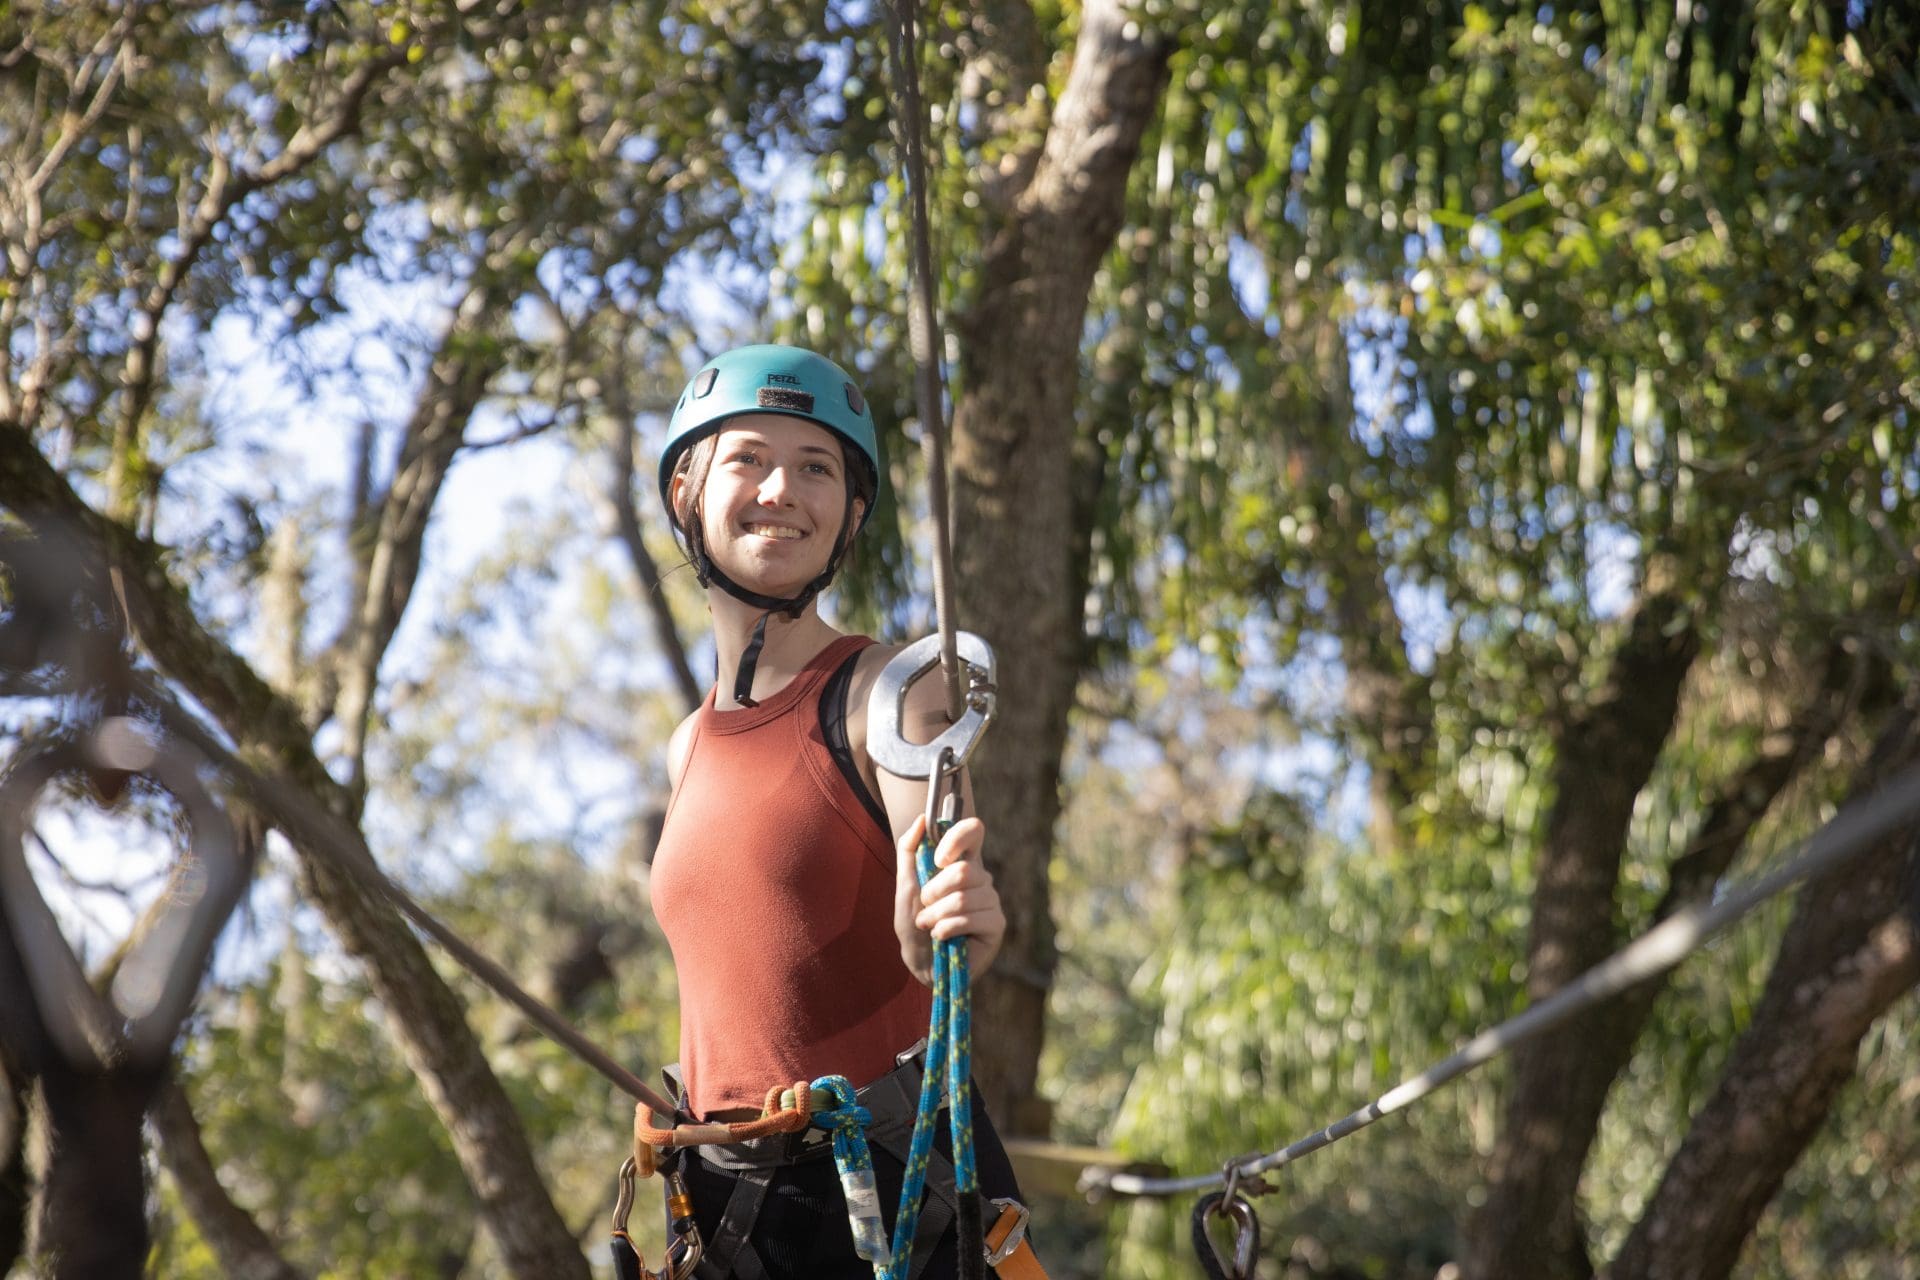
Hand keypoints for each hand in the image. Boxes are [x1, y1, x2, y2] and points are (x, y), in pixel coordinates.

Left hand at [893, 814, 1004, 985]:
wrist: (920, 962)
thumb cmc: (914, 925)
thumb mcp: (905, 885)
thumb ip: (909, 850)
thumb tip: (921, 818)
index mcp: (962, 863)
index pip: (974, 831)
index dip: (957, 838)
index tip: (938, 860)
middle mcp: (981, 879)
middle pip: (963, 870)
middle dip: (933, 892)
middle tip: (925, 908)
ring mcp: (992, 901)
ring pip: (963, 897)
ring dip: (936, 916)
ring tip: (930, 926)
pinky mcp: (996, 925)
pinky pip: (969, 918)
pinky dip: (946, 929)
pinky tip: (942, 937)